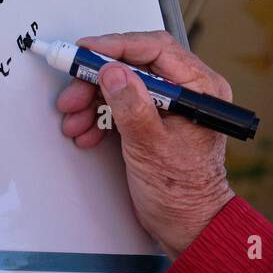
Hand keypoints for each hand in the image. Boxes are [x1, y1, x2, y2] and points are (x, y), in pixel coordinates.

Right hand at [56, 31, 234, 257]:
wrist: (187, 226)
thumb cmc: (182, 192)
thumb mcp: (151, 146)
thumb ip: (131, 105)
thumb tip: (113, 71)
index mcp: (200, 88)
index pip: (155, 49)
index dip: (116, 46)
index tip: (86, 50)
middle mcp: (187, 91)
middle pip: (134, 66)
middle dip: (98, 80)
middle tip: (72, 93)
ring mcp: (169, 106)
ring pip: (123, 86)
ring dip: (93, 101)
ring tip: (74, 120)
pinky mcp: (153, 120)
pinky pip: (122, 106)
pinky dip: (100, 117)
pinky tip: (86, 132)